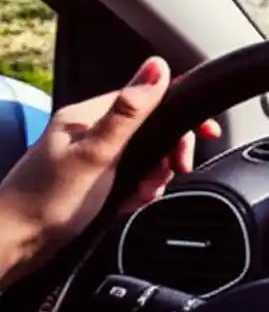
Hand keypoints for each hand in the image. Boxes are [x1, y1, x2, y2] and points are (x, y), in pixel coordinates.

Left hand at [0, 57, 219, 287]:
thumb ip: (130, 111)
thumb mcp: (98, 152)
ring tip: (142, 193)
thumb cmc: (48, 200)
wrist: (14, 245)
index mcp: (89, 115)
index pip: (148, 98)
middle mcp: (91, 131)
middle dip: (168, 152)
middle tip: (173, 172)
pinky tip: (131, 201)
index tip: (206, 133)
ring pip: (145, 156)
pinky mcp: (93, 180)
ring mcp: (92, 156)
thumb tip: (158, 66)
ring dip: (154, 175)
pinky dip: (140, 189)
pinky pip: (132, 177)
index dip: (179, 115)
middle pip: (151, 129)